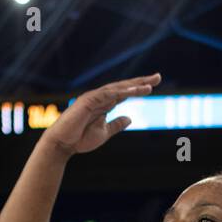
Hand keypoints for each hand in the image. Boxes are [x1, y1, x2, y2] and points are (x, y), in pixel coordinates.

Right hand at [39, 73, 160, 156]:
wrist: (63, 144)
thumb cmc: (80, 139)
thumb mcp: (104, 132)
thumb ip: (116, 125)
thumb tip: (130, 118)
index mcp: (104, 104)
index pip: (125, 93)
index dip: (139, 89)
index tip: (153, 85)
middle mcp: (100, 98)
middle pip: (124, 87)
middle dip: (141, 82)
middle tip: (158, 77)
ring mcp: (94, 98)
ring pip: (117, 89)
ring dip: (133, 86)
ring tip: (149, 85)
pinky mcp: (88, 100)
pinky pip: (107, 94)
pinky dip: (120, 92)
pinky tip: (133, 91)